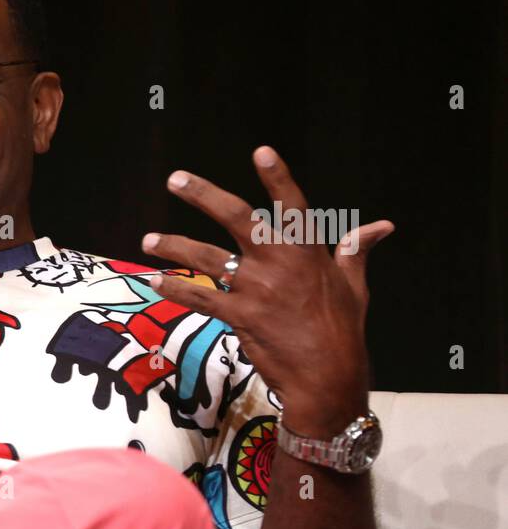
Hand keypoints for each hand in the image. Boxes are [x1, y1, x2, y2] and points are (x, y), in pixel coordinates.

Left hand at [141, 145, 393, 436]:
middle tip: (175, 179)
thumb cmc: (343, 331)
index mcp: (307, 252)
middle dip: (203, 196)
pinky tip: (154, 281)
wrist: (328, 377)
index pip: (292, 206)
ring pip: (208, 258)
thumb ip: (355, 251)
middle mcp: (279, 263)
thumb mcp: (355, 286)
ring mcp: (257, 289)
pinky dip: (176, 290)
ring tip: (148, 240)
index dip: (278, 178)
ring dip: (175, 246)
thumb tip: (381, 225)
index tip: (261, 151)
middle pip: (237, 218)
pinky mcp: (240, 316)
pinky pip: (201, 298)